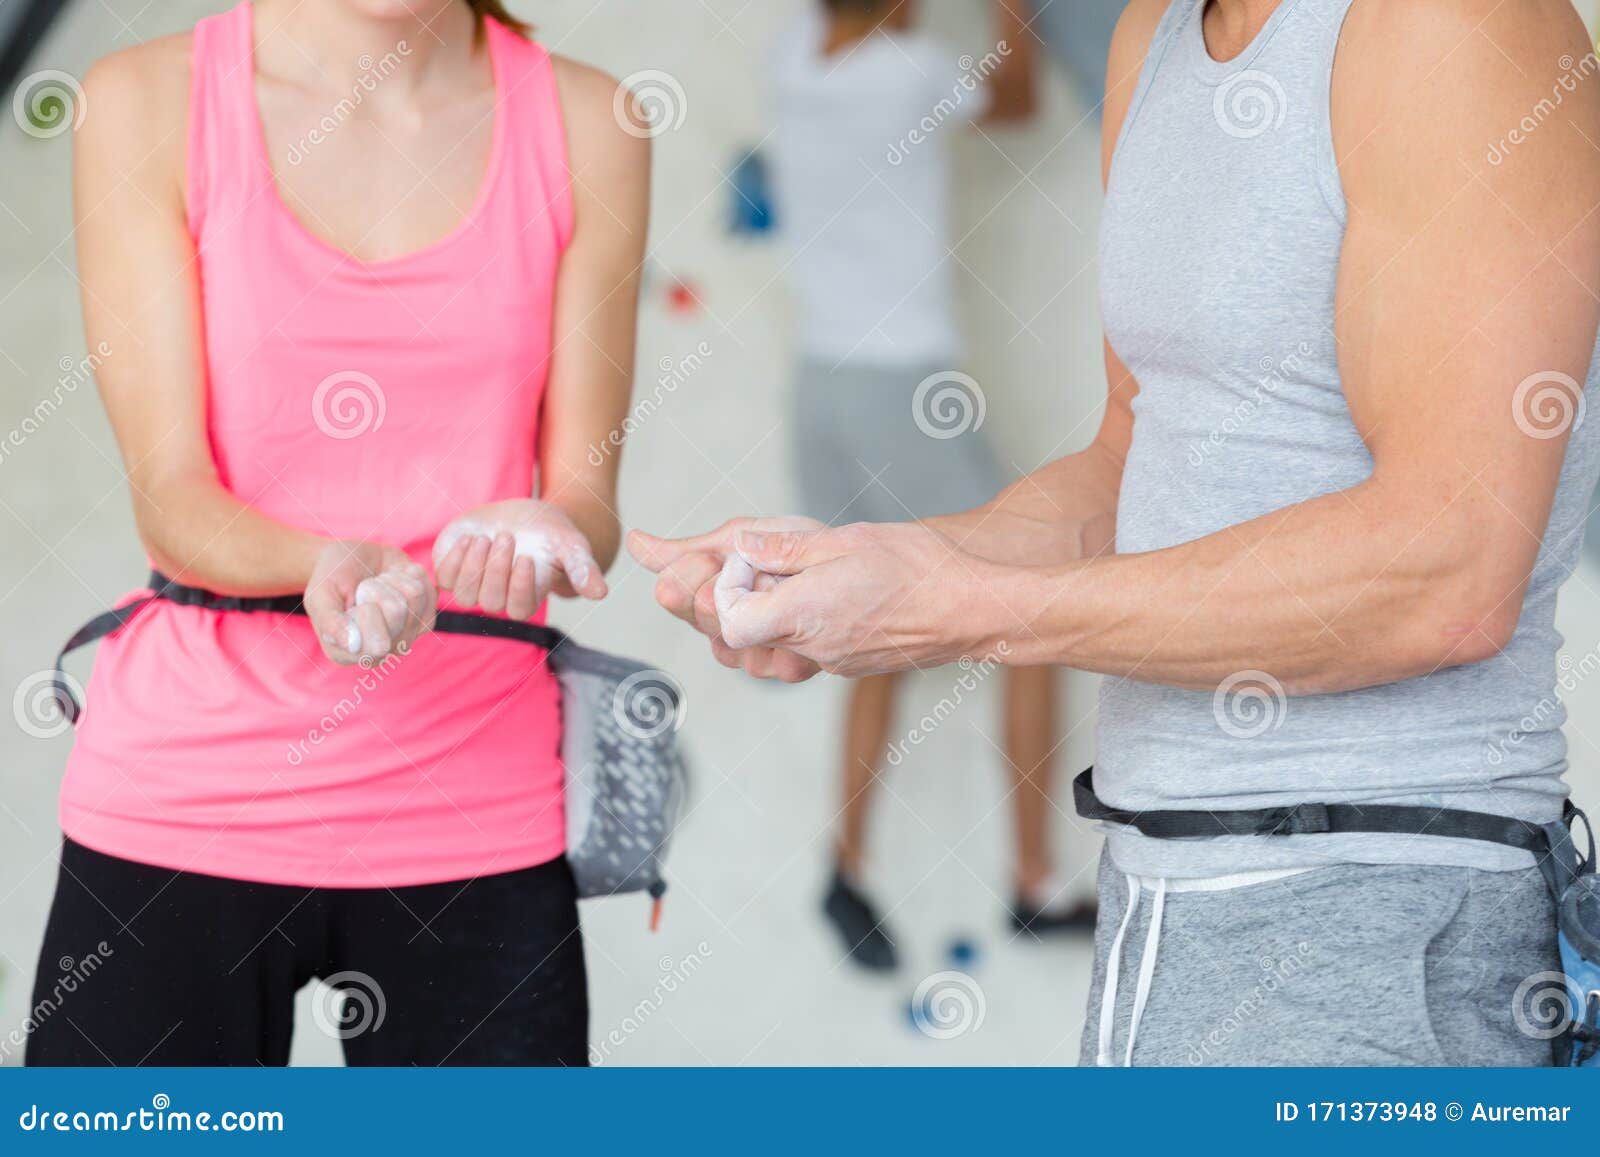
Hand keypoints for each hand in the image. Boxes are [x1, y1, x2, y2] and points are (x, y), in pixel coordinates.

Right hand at [305, 540, 436, 665]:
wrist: (353, 560)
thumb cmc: (332, 578)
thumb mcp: (319, 594)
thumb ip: (329, 621)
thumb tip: (352, 645)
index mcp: (350, 654)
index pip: (376, 640)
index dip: (365, 609)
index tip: (352, 602)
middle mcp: (382, 652)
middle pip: (396, 611)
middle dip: (377, 588)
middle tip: (364, 588)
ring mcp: (407, 636)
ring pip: (414, 596)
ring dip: (392, 580)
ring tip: (378, 584)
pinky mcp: (425, 618)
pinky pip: (428, 588)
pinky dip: (408, 575)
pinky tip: (394, 580)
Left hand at [433, 499, 606, 619]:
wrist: (525, 517)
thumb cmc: (551, 535)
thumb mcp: (572, 547)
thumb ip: (583, 569)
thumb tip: (601, 592)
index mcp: (526, 599)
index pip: (519, 608)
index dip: (519, 587)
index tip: (527, 558)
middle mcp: (498, 598)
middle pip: (489, 600)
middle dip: (496, 568)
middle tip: (506, 537)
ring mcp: (473, 585)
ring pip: (464, 592)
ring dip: (472, 565)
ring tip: (485, 537)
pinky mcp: (453, 570)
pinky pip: (443, 577)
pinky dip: (453, 559)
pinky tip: (469, 537)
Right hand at [627, 517, 825, 682]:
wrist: (855, 569)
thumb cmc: (796, 548)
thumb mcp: (740, 537)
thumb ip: (687, 549)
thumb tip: (634, 542)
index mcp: (706, 592)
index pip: (675, 593)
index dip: (687, 579)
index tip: (707, 561)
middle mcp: (724, 625)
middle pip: (703, 619)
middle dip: (726, 594)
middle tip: (748, 575)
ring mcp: (752, 649)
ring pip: (731, 649)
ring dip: (759, 618)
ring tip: (783, 594)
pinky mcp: (785, 667)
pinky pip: (772, 666)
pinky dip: (787, 646)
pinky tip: (800, 626)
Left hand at [713, 521, 1003, 676]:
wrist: (973, 608)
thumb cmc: (919, 568)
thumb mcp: (846, 540)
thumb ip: (787, 548)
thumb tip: (743, 547)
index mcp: (804, 615)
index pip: (731, 623)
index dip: (729, 590)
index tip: (754, 561)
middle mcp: (814, 648)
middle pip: (754, 632)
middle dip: (755, 594)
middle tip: (782, 560)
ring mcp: (835, 661)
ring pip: (784, 638)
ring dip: (785, 605)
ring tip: (819, 571)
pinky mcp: (853, 664)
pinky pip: (814, 644)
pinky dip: (812, 618)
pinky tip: (843, 590)